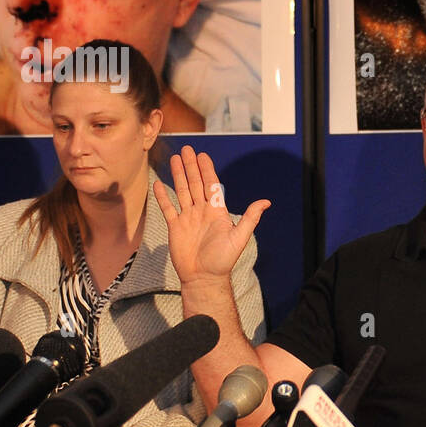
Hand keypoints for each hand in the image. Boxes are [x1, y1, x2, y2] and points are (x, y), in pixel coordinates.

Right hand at [153, 145, 269, 284]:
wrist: (204, 277)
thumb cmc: (223, 260)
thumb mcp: (239, 237)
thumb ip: (250, 218)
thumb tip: (266, 201)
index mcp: (216, 211)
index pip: (211, 185)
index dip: (207, 170)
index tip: (202, 155)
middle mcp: (201, 211)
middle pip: (195, 183)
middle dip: (191, 166)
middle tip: (187, 149)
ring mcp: (187, 218)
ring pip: (182, 191)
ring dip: (178, 175)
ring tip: (174, 159)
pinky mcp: (175, 227)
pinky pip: (168, 208)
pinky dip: (163, 196)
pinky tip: (159, 183)